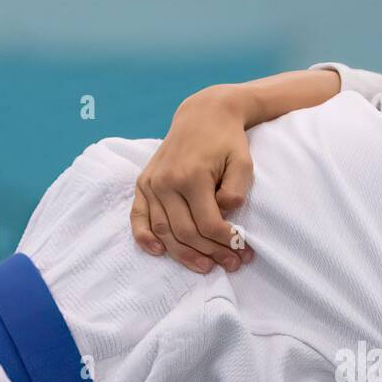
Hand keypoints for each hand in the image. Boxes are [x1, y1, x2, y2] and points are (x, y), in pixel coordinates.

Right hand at [130, 85, 256, 271]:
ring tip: (206, 266)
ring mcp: (151, 183)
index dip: (226, 243)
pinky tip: (158, 252)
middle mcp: (166, 181)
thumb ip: (236, 191)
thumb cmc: (227, 142)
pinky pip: (139, 216)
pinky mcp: (143, 183)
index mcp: (191, 176)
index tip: (243, 250)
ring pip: (164, 231)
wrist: (203, 115)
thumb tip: (223, 214)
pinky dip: (144, 237)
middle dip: (211, 253)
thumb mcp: (243, 163)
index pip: (208, 223)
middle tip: (232, 264)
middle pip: (185, 232)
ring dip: (185, 255)